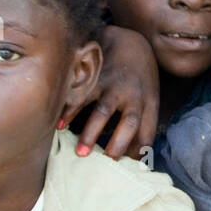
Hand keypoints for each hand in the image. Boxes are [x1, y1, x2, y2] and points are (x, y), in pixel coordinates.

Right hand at [77, 25, 158, 158]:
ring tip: (81, 153)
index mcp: (149, 104)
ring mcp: (114, 85)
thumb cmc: (139, 80)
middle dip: (118, 143)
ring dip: (91, 132)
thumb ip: (144, 125)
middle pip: (130, 122)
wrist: (131, 42)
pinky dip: (71, 112)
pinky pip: (82, 97)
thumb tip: (137, 159)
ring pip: (104, 111)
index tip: (128, 168)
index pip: (148, 132)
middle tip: (106, 160)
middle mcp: (133, 96)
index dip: (140, 152)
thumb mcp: (150, 98)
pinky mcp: (97, 77)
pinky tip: (60, 126)